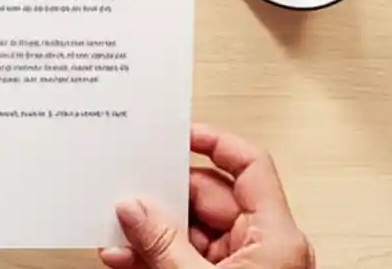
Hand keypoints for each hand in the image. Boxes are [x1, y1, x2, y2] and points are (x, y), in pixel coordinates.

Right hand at [98, 124, 313, 268]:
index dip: (214, 142)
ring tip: (115, 229)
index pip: (249, 166)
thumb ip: (162, 242)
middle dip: (164, 196)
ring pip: (191, 233)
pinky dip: (153, 259)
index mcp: (277, 237)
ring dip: (150, 231)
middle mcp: (265, 249)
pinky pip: (184, 260)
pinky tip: (122, 257)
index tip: (177, 134)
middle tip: (128, 188)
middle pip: (210, 200)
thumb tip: (134, 207)